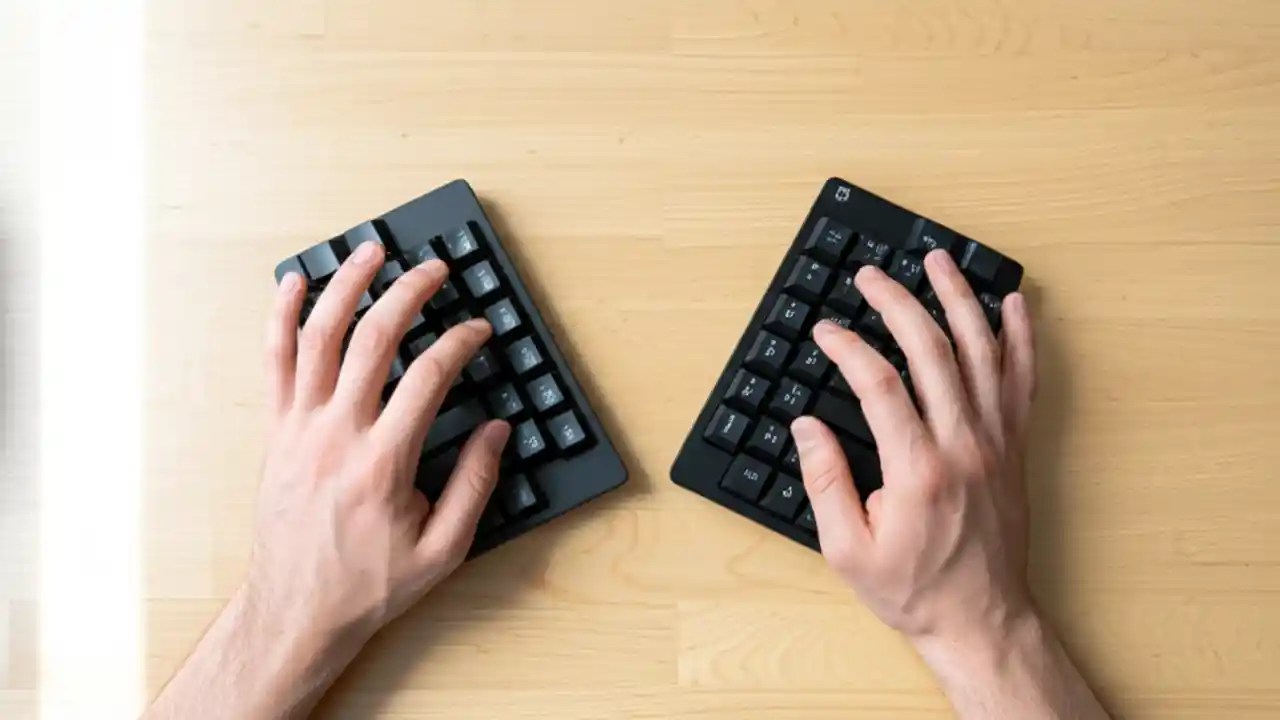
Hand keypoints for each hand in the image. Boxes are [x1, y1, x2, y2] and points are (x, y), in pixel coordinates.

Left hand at [147, 242, 509, 718]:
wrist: (296, 613)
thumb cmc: (368, 585)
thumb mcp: (442, 551)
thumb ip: (474, 485)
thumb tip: (498, 432)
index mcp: (382, 463)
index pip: (429, 376)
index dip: (460, 341)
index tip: (478, 328)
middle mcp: (336, 435)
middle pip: (373, 340)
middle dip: (408, 293)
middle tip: (433, 268)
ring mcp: (299, 428)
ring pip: (319, 338)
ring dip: (346, 286)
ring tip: (370, 251)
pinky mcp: (276, 431)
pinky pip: (273, 362)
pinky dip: (282, 317)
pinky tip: (296, 282)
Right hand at [792, 249, 1034, 644]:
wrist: (982, 620)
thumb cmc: (915, 589)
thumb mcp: (846, 549)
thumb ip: (824, 482)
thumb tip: (806, 426)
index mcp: (917, 470)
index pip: (880, 385)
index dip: (848, 348)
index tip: (826, 332)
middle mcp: (964, 445)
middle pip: (932, 351)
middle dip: (898, 303)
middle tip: (872, 277)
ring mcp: (997, 441)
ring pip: (982, 352)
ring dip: (958, 300)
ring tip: (938, 262)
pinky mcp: (1016, 447)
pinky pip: (1024, 379)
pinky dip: (1021, 337)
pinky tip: (1013, 305)